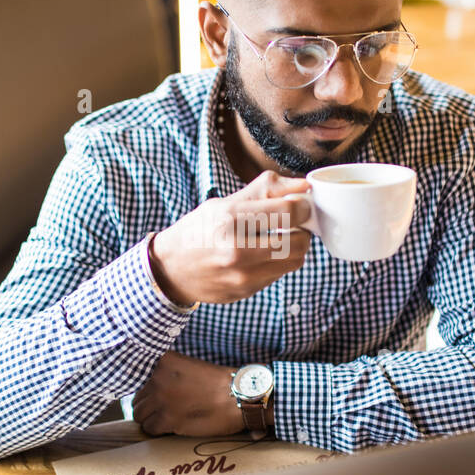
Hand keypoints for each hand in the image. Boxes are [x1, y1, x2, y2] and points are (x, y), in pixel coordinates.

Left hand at [132, 351, 246, 436]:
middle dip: (149, 405)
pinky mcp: (167, 419)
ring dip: (151, 418)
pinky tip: (171, 426)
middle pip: (138, 398)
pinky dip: (158, 429)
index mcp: (164, 361)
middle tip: (165, 409)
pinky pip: (149, 428)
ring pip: (139, 414)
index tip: (157, 393)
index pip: (140, 377)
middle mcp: (158, 378)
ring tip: (168, 418)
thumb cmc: (219, 383)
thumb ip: (168, 374)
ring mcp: (161, 399)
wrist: (239, 397)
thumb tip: (150, 388)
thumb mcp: (190, 366)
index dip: (149, 388)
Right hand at [149, 170, 311, 305]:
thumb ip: (265, 190)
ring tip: (283, 238)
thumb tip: (304, 185)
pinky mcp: (247, 290)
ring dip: (297, 247)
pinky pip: (280, 274)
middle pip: (299, 239)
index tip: (301, 205)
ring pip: (296, 260)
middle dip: (303, 229)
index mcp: (230, 218)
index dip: (304, 206)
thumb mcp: (224, 202)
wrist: (171, 269)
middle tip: (295, 224)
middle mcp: (237, 248)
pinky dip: (280, 263)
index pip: (289, 210)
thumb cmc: (199, 230)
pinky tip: (266, 255)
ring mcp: (242, 274)